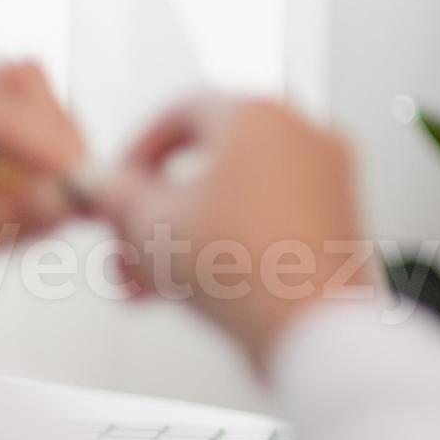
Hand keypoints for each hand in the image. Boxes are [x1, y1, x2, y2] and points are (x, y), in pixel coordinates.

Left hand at [0, 62, 86, 291]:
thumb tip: (69, 200)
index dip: (47, 141)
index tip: (83, 180)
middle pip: (16, 85)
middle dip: (57, 133)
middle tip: (76, 192)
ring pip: (29, 105)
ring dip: (55, 149)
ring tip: (55, 204)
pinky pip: (26, 142)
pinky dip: (46, 169)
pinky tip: (35, 208)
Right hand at [87, 96, 376, 367]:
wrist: (312, 327)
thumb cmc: (246, 268)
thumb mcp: (150, 227)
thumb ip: (116, 196)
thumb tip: (100, 183)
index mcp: (257, 115)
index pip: (181, 112)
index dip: (137, 152)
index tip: (119, 183)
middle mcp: (301, 134)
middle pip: (208, 163)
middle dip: (155, 210)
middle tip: (127, 243)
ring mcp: (328, 175)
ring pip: (235, 197)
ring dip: (183, 235)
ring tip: (147, 282)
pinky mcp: (340, 218)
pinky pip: (269, 217)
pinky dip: (228, 242)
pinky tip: (188, 288)